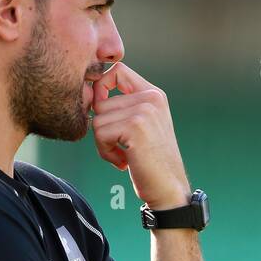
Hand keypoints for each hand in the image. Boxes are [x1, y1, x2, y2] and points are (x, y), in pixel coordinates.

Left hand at [91, 62, 190, 208]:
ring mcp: (144, 110)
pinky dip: (105, 152)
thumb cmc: (152, 164)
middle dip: (102, 129)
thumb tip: (91, 96)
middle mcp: (151, 97)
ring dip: (103, 144)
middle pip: (101, 102)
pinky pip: (100, 133)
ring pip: (98, 119)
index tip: (101, 111)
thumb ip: (126, 108)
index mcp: (154, 94)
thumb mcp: (144, 128)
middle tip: (118, 149)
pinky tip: (123, 163)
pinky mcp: (135, 127)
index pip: (117, 70)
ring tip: (122, 157)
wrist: (169, 190)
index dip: (101, 86)